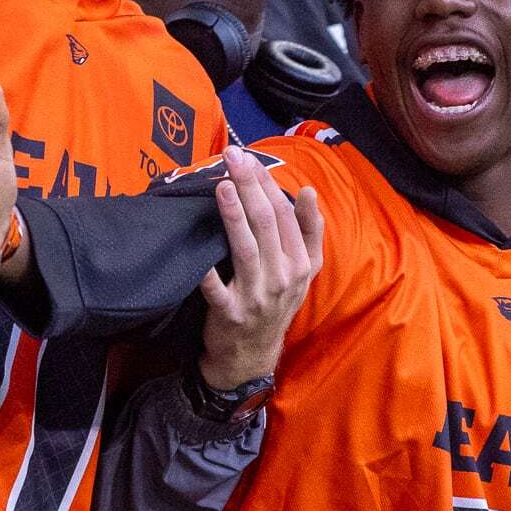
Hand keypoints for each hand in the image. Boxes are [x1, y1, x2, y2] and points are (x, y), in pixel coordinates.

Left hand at [196, 149, 323, 389]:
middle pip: (267, 223)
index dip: (269, 185)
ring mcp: (256, 296)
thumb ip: (309, 232)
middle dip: (250, 186)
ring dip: (234, 215)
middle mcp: (282, 277)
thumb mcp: (304, 270)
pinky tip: (201, 256)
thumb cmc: (276, 301)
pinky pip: (217, 290)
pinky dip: (208, 275)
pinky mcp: (230, 313)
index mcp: (301, 263)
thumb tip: (309, 191)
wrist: (252, 353)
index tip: (252, 159)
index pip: (286, 215)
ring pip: (246, 248)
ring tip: (222, 186)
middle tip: (233, 157)